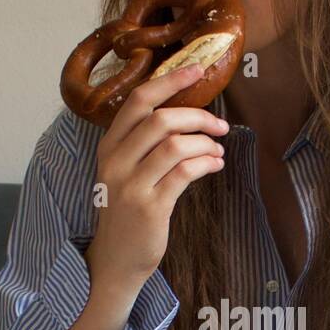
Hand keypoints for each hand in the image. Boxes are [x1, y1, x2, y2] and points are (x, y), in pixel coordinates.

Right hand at [83, 63, 229, 289]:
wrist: (116, 259)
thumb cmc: (127, 212)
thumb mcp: (125, 172)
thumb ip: (144, 144)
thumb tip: (184, 113)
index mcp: (109, 147)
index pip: (138, 101)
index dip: (170, 80)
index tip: (196, 70)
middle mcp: (116, 162)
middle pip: (160, 118)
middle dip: (198, 116)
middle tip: (220, 125)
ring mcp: (131, 185)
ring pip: (176, 144)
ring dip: (205, 143)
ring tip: (218, 151)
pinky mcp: (150, 207)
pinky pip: (185, 172)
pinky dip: (206, 163)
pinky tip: (215, 165)